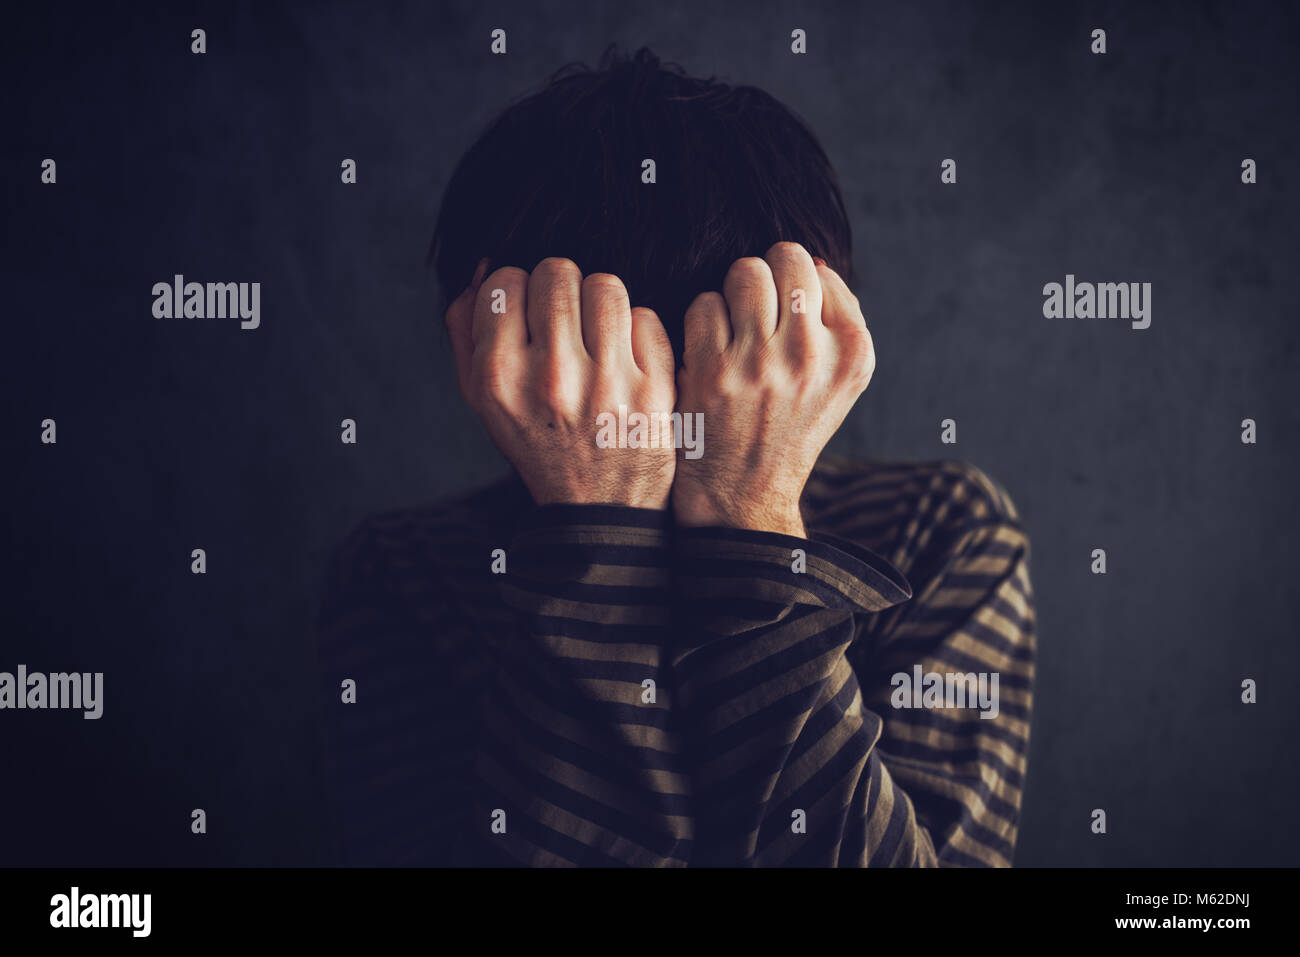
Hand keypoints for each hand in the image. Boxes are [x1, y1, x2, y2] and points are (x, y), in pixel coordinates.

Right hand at [445, 257, 677, 508]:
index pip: (507, 281)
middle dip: (560, 290)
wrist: (597, 509)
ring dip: (601, 303)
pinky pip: (645, 317)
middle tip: (566, 323)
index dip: (518, 291)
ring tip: (598, 334)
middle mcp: (551, 378)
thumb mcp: (482, 399)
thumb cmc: (537, 442)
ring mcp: (606, 383)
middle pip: (556, 272)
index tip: (527, 316)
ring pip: (605, 285)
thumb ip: (467, 329)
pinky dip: (637, 332)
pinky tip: (626, 360)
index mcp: (500, 378)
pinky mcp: (653, 389)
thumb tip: (486, 266)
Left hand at [672, 242, 875, 536]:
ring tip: (734, 325)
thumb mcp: (839, 382)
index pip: (818, 267)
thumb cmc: (789, 426)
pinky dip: (703, 320)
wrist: (745, 493)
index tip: (784, 310)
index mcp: (852, 354)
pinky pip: (705, 305)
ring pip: (744, 273)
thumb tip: (815, 262)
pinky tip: (709, 349)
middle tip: (756, 308)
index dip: (793, 278)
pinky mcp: (715, 372)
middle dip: (765, 274)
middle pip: (784, 259)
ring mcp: (762, 363)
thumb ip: (840, 319)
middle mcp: (812, 356)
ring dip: (733, 292)